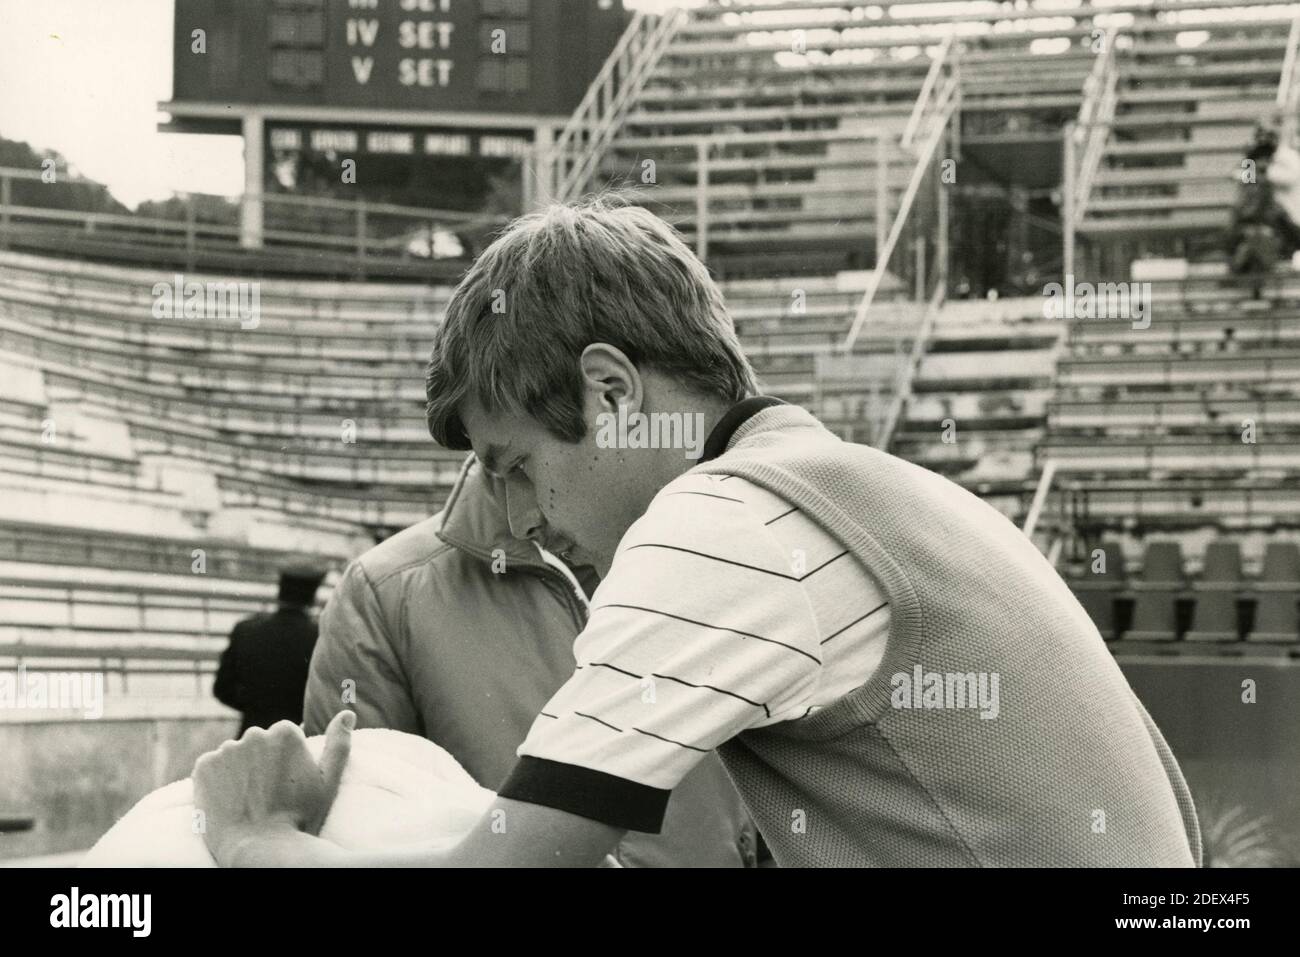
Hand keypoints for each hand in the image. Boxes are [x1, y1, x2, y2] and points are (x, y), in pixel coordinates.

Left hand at [193, 711, 353, 865]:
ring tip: (248, 799)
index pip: (283, 737)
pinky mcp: (204, 766)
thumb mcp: (328, 782)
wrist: (261, 849)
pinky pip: (211, 765)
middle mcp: (254, 734)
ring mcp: (226, 749)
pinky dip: (217, 779)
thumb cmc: (299, 818)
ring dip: (239, 769)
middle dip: (261, 761)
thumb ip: (339, 744)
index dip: (285, 762)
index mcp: (285, 733)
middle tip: (267, 794)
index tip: (285, 784)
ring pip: (234, 754)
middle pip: (258, 743)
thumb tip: (347, 714)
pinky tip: (229, 799)